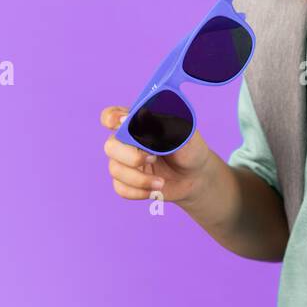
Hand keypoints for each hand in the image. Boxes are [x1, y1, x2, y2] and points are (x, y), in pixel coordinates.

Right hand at [99, 105, 214, 205]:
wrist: (196, 176)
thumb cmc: (190, 149)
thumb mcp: (184, 134)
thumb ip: (164, 125)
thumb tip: (143, 116)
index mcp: (138, 123)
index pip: (113, 115)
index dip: (111, 118)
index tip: (121, 123)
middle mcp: (127, 142)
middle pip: (110, 146)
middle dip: (130, 156)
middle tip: (153, 159)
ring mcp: (125, 162)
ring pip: (115, 170)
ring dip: (139, 179)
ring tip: (161, 182)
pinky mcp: (127, 181)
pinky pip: (120, 188)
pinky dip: (138, 191)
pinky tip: (155, 190)